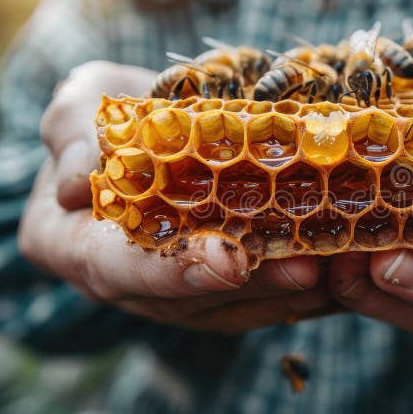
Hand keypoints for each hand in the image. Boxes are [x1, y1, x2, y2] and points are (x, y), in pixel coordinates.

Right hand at [19, 61, 327, 334]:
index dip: (178, 269)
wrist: (135, 137)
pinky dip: (301, 288)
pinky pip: (259, 300)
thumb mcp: (73, 108)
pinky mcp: (215, 289)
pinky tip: (341, 269)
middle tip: (311, 267)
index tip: (231, 258)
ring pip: (236, 305)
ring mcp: (173, 293)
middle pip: (194, 296)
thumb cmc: (99, 122)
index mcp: (74, 245)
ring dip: (290, 292)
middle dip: (256, 285)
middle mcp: (125, 283)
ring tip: (339, 268)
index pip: (122, 269)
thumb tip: (80, 173)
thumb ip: (71, 131)